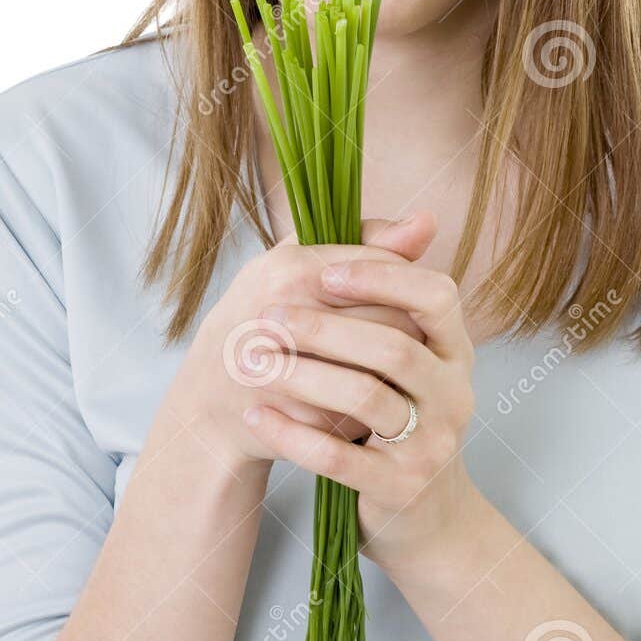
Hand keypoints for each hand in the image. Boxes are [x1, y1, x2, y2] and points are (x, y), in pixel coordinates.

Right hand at [173, 210, 438, 479]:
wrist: (212, 392)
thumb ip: (366, 239)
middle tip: (404, 339)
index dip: (404, 288)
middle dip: (409, 334)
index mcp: (290, 271)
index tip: (401, 299)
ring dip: (397, 372)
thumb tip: (428, 221)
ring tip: (388, 368)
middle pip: (393, 322)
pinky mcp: (301, 420)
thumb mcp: (301, 262)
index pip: (383, 271)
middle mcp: (284, 317)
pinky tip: (369, 399)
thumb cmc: (267, 313)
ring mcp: (289, 372)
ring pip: (383, 370)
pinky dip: (375, 407)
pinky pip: (365, 412)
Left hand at [238, 242, 478, 570]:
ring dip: (301, 374)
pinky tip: (257, 414)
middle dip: (326, 325)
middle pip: (394, 345)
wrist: (426, 521)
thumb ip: (399, 292)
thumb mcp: (410, 359)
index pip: (437, 296)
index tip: (326, 271)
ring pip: (365, 399)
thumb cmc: (403, 422)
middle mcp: (456, 395)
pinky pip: (340, 457)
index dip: (383, 276)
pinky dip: (292, 433)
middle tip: (268, 314)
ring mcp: (432, 445)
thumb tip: (416, 217)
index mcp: (457, 353)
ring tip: (252, 359)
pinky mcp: (400, 489)